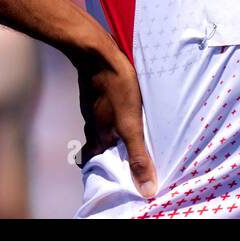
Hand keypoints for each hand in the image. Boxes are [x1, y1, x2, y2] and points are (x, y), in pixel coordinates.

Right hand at [75, 44, 157, 199]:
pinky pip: (104, 107)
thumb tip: (147, 188)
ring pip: (101, 125)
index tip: (115, 172)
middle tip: (127, 153)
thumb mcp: (131, 124)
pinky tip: (126, 105)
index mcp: (98, 135)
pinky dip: (114, 111)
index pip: (92, 161)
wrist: (97, 52)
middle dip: (111, 150)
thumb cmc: (116, 87)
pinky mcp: (97, 89)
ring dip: (113, 130)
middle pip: (98, 144)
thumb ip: (139, 155)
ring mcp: (92, 105)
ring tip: (131, 130)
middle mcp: (92, 122)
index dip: (103, 168)